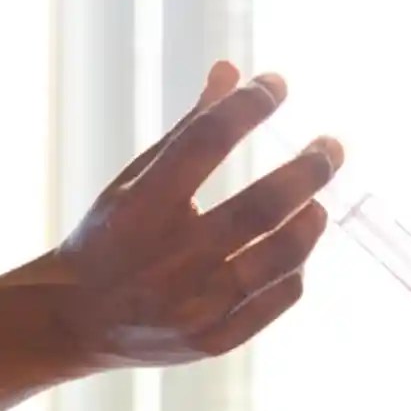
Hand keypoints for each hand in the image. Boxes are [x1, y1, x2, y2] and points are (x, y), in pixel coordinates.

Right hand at [41, 60, 340, 371]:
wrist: (77, 322)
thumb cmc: (114, 238)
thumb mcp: (135, 181)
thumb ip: (189, 131)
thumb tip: (231, 70)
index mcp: (141, 209)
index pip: (207, 143)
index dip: (248, 106)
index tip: (277, 85)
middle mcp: (170, 259)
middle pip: (261, 207)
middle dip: (308, 170)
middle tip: (332, 147)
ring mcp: (195, 306)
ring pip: (281, 258)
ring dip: (311, 222)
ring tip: (320, 202)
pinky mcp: (215, 341)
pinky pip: (279, 298)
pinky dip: (296, 268)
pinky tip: (297, 248)